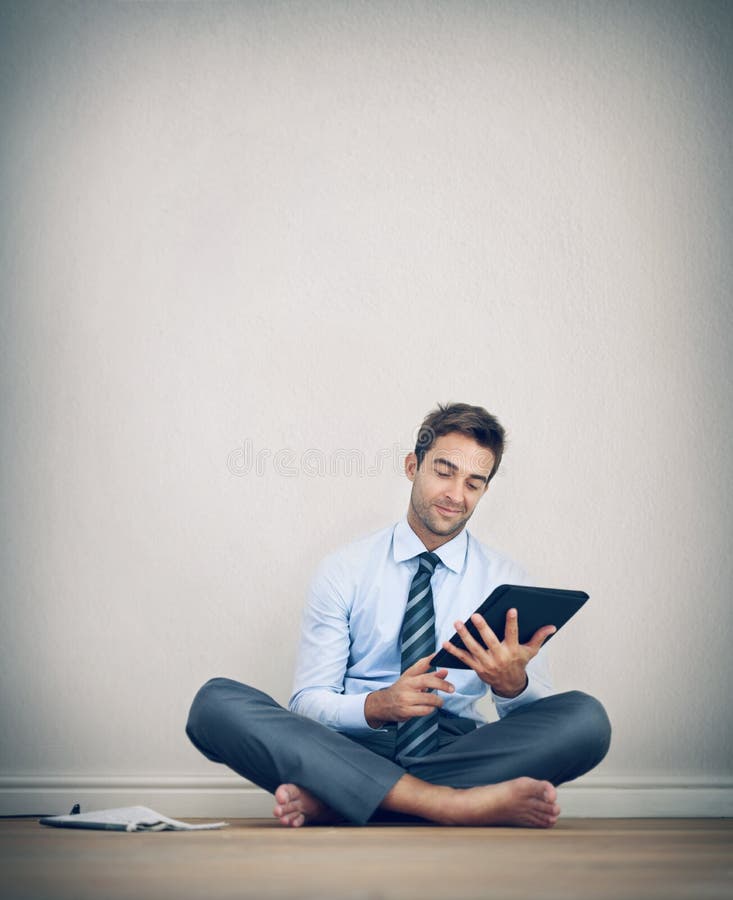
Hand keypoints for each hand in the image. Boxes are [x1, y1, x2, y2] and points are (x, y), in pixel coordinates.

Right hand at [364, 656, 454, 728]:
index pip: (420, 664)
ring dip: (438, 701)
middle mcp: (407, 684)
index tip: (439, 654)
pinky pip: (424, 710)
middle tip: (451, 689)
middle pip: (427, 680)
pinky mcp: (405, 710)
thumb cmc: (401, 690)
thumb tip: (445, 671)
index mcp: (409, 675)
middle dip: (442, 684)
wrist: (383, 704)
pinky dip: (430, 710)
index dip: (431, 659)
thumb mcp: (413, 680)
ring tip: (439, 702)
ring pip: (428, 698)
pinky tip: (429, 708)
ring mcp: (405, 698)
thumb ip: (430, 675)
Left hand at [440, 609, 555, 698]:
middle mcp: (499, 657)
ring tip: (457, 623)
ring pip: (474, 649)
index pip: (513, 634)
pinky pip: (464, 658)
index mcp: (513, 651)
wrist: (509, 685)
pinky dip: (454, 651)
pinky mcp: (477, 668)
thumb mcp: (530, 651)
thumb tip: (552, 626)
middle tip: (475, 615)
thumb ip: (539, 637)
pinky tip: (445, 642)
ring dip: (464, 636)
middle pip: (490, 641)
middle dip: (482, 628)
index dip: (512, 622)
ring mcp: (486, 663)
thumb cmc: (519, 663)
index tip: (511, 610)